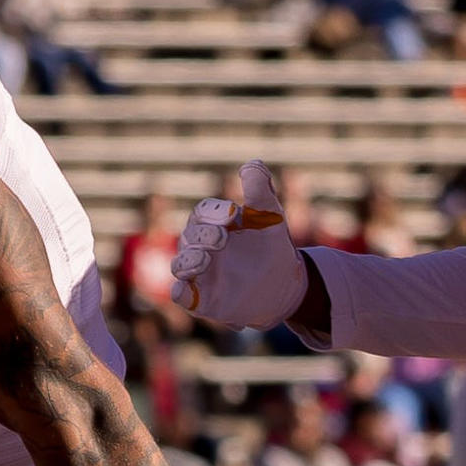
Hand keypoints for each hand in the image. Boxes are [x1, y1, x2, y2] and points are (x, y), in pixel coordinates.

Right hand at [173, 158, 309, 329]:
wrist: (286, 287)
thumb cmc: (272, 247)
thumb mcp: (271, 217)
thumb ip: (261, 191)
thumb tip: (251, 164)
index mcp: (213, 224)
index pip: (203, 212)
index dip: (214, 212)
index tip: (234, 214)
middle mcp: (199, 247)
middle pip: (189, 236)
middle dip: (203, 235)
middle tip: (222, 238)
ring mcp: (198, 275)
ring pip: (179, 265)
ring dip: (189, 260)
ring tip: (205, 259)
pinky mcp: (201, 300)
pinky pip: (180, 295)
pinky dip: (179, 292)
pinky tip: (185, 289)